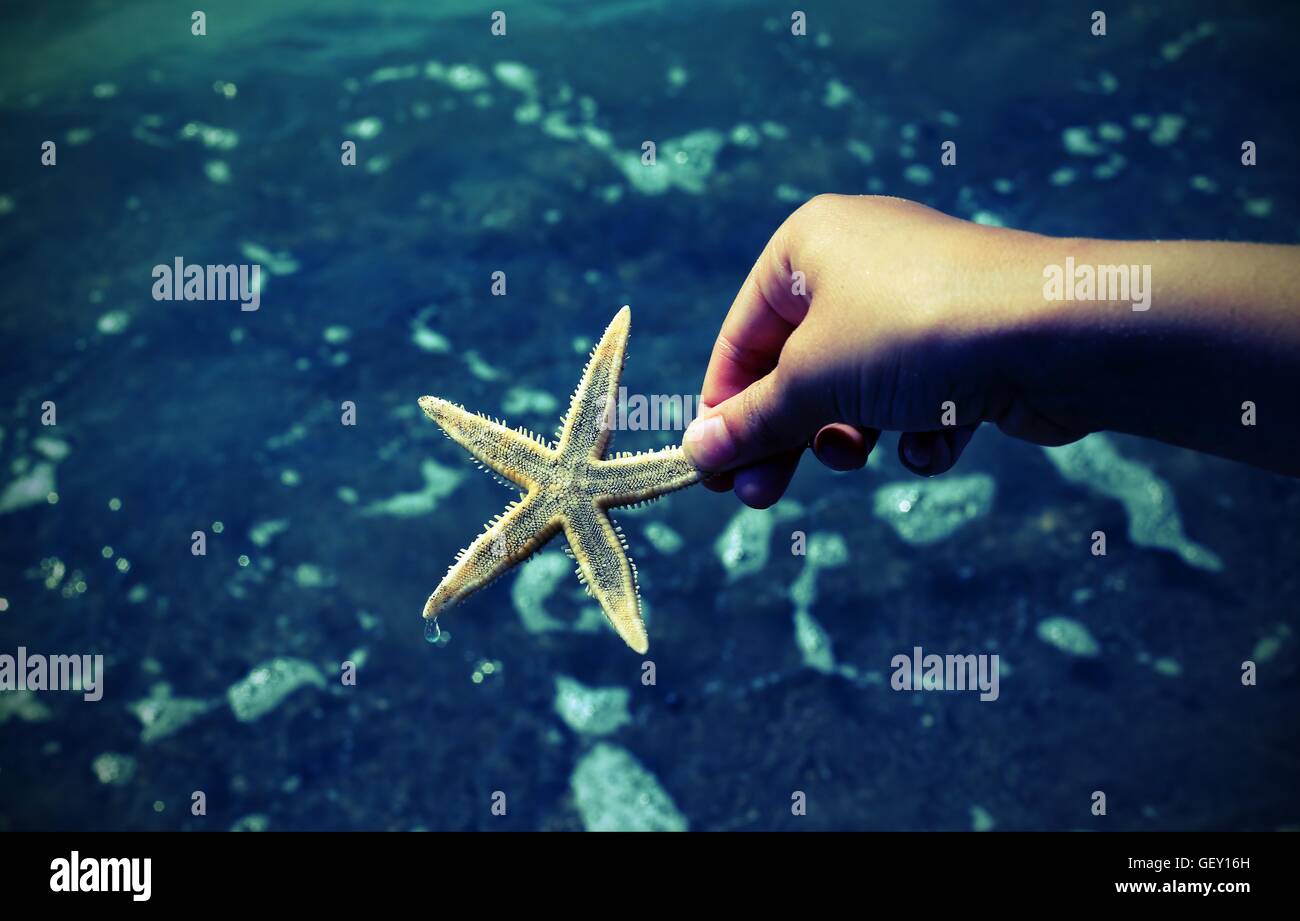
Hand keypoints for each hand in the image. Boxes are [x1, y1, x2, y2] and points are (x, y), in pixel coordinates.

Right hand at [683, 194, 1088, 507]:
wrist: (1057, 333)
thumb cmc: (911, 336)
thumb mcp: (811, 384)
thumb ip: (750, 423)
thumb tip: (695, 453)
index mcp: (809, 246)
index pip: (743, 337)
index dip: (722, 407)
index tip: (709, 469)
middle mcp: (861, 262)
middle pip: (797, 368)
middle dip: (782, 436)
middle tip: (757, 496)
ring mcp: (918, 302)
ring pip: (856, 388)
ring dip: (849, 435)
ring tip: (854, 457)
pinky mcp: (966, 342)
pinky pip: (916, 396)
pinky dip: (917, 430)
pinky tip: (935, 442)